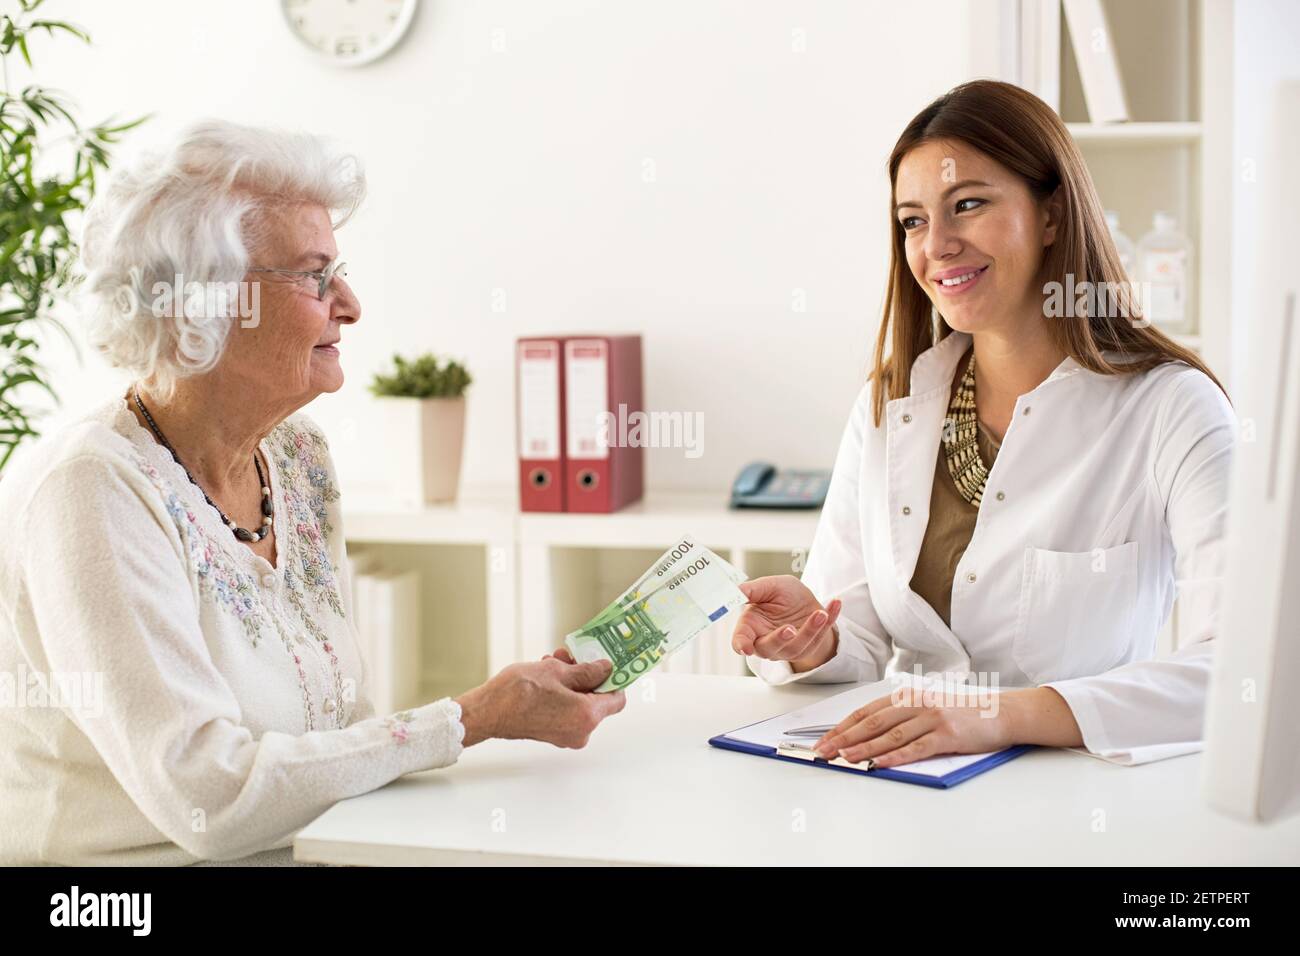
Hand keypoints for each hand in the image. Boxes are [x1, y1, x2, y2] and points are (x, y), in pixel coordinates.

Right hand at [454, 657, 625, 748]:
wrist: (487, 711)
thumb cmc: (518, 693)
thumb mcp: (557, 671)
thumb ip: (587, 671)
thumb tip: (605, 669)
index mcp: (587, 716)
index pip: (617, 698)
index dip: (613, 679)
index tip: (608, 664)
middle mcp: (580, 732)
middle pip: (596, 698)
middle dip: (585, 674)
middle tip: (573, 655)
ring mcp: (566, 736)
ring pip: (579, 702)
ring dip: (570, 680)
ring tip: (554, 661)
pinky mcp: (553, 734)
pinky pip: (566, 710)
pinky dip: (561, 693)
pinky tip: (547, 675)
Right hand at [729, 575, 841, 672]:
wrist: (804, 601)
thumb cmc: (782, 595)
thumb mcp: (768, 586)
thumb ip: (752, 590)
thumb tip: (734, 590)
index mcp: (751, 627)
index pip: (741, 641)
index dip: (741, 645)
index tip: (745, 648)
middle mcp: (767, 641)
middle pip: (769, 649)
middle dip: (779, 640)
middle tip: (789, 628)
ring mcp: (789, 647)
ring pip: (797, 647)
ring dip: (810, 630)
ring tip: (819, 613)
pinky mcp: (810, 645)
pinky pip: (820, 636)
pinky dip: (829, 620)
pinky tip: (835, 604)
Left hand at [812, 682, 1017, 767]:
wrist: (1001, 712)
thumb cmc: (962, 712)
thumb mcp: (927, 706)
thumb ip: (902, 716)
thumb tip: (868, 735)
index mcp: (907, 696)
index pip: (866, 712)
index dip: (843, 726)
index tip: (824, 739)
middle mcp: (916, 704)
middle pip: (872, 722)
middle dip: (844, 738)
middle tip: (823, 751)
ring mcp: (931, 718)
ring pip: (890, 735)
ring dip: (863, 747)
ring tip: (843, 758)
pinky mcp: (947, 734)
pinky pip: (915, 747)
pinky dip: (894, 756)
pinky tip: (879, 763)